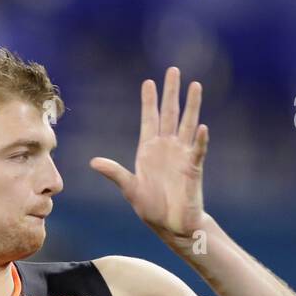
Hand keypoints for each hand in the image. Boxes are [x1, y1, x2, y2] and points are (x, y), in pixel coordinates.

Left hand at [90, 66, 208, 242]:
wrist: (171, 225)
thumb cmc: (150, 207)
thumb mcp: (129, 188)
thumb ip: (114, 173)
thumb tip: (93, 161)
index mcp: (148, 150)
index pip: (149, 119)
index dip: (149, 101)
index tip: (148, 82)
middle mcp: (167, 148)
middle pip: (170, 114)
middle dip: (171, 92)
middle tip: (174, 70)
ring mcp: (182, 155)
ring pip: (188, 124)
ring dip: (191, 106)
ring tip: (195, 85)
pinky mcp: (193, 168)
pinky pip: (197, 150)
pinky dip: (199, 139)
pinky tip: (201, 127)